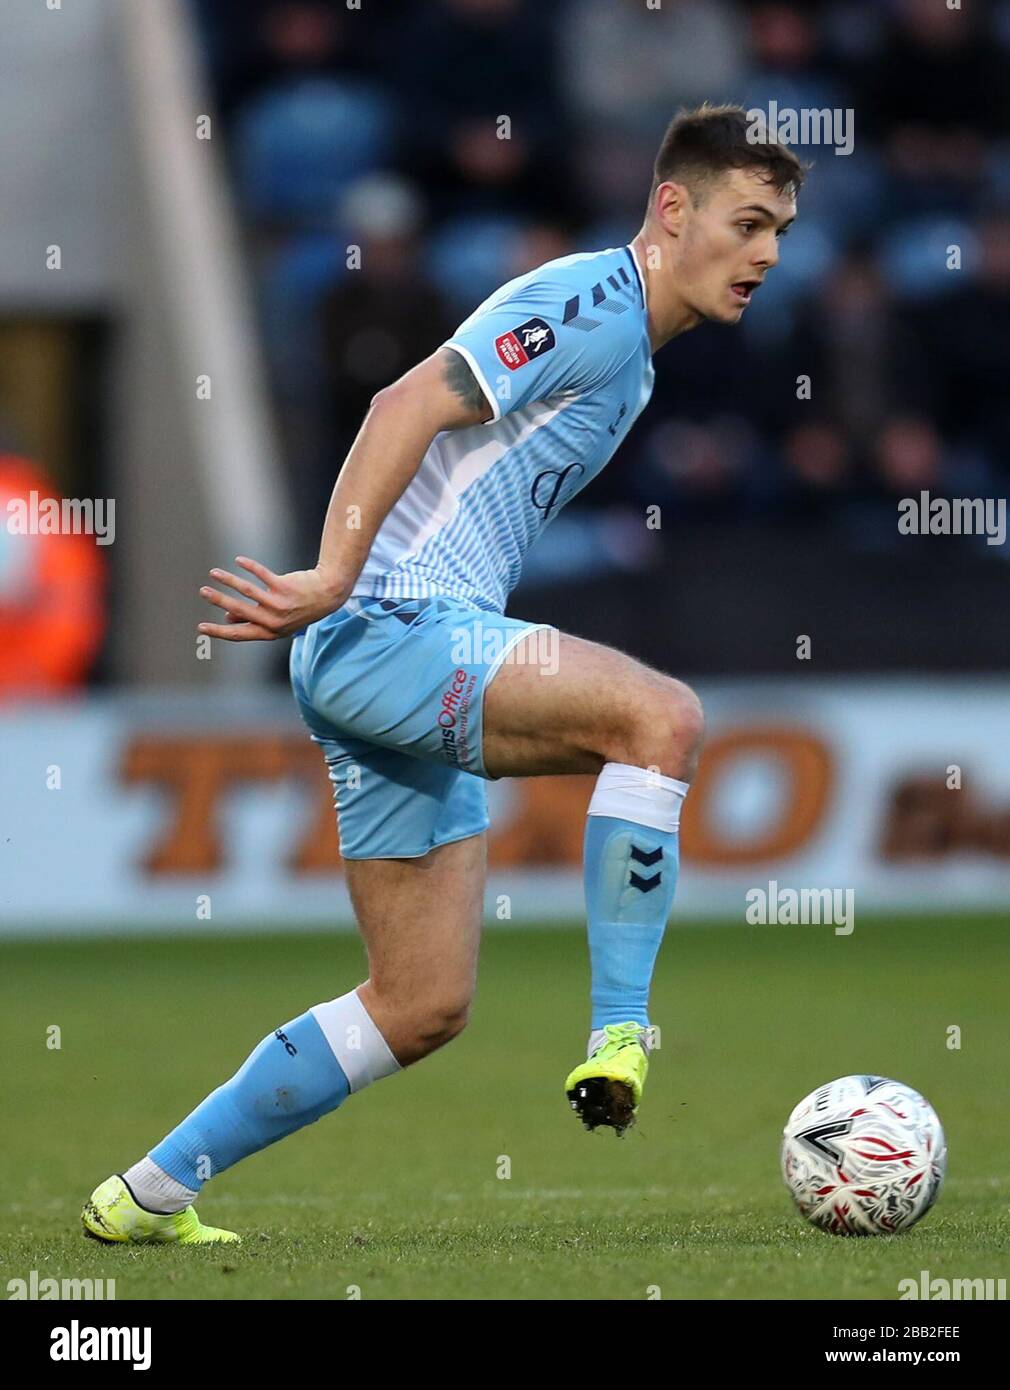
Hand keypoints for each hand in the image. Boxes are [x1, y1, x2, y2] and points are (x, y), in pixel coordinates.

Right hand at [198, 557, 347, 641]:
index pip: (239, 635)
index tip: (201, 628)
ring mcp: (279, 604)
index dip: (218, 632)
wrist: (327, 595)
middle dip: (218, 601)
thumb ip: (254, 620)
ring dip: (228, 581)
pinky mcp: (284, 587)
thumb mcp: (278, 620)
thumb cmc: (299, 608)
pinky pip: (262, 575)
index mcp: (269, 632)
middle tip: (203, 592)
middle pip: (239, 611)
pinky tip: (238, 560)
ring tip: (213, 573)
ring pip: (247, 592)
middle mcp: (273, 621)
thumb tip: (229, 617)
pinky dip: (249, 566)